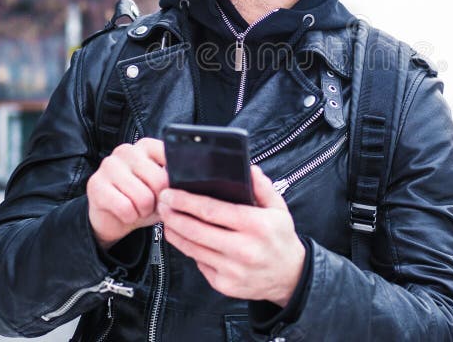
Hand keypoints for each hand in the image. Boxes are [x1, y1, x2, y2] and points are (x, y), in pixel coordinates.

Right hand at [87, 137, 168, 250]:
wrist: (113, 218)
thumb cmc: (141, 200)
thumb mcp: (163, 189)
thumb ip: (174, 181)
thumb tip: (187, 183)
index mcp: (146, 146)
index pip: (170, 158)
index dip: (173, 183)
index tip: (167, 190)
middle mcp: (127, 150)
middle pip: (158, 180)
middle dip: (159, 201)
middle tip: (152, 204)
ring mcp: (109, 165)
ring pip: (142, 197)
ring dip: (144, 211)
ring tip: (138, 209)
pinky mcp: (95, 184)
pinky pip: (125, 208)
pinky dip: (130, 218)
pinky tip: (125, 213)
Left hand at [157, 165, 304, 306]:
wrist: (290, 277)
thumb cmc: (280, 238)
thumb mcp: (279, 208)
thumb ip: (262, 186)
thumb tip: (248, 168)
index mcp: (256, 225)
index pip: (212, 210)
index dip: (186, 201)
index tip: (171, 193)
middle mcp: (243, 249)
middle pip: (196, 230)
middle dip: (174, 215)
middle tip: (162, 203)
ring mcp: (232, 270)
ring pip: (192, 248)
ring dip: (175, 232)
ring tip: (167, 219)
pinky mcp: (224, 285)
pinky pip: (199, 263)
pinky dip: (189, 249)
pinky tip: (184, 238)